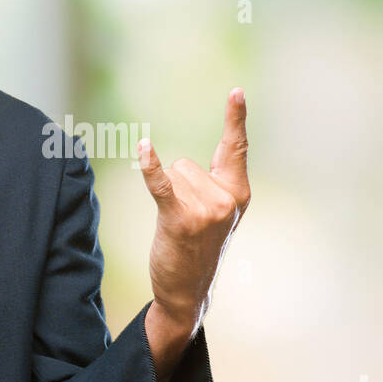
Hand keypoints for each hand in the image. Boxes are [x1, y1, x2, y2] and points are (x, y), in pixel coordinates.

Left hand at [138, 87, 250, 337]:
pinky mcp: (179, 218)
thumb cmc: (199, 248)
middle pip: (185, 164)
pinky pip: (161, 183)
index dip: (235, 118)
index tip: (235, 91)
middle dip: (179, 189)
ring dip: (168, 199)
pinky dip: (150, 166)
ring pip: (172, 176)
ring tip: (178, 227)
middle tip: (187, 222)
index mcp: (239, 193)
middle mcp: (226, 198)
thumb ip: (214, 184)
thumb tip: (176, 164)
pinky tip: (143, 147)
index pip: (236, 148)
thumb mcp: (217, 213)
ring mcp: (206, 209)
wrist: (189, 291)